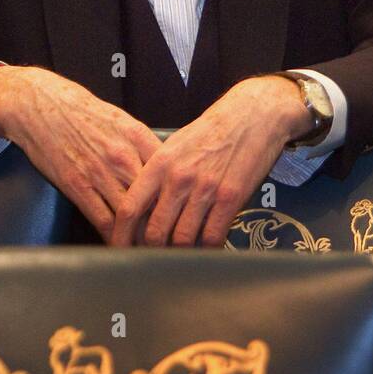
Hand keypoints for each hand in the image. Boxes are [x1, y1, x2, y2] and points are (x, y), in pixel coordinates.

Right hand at [0, 65, 162, 240]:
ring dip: (141, 235)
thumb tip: (163, 167)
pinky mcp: (77, 185)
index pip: (169, 174)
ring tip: (149, 247)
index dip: (178, 197)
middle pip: (154, 197)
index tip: (182, 212)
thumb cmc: (81, 111)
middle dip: (164, 221)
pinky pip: (103, 220)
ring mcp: (100, 172)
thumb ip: (143, 144)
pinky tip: (120, 244)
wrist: (40, 105)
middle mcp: (123, 156)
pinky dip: (114, 237)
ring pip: (131, 214)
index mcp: (138, 136)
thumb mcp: (121, 120)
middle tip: (171, 237)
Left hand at [110, 75, 312, 247]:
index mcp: (160, 163)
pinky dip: (207, 249)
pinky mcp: (230, 198)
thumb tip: (145, 208)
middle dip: (152, 250)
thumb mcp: (176, 145)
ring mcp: (205, 189)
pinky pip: (212, 237)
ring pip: (182, 239)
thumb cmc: (212, 130)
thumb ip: (159, 175)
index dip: (121, 235)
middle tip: (153, 258)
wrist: (252, 115)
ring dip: (180, 253)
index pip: (130, 207)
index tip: (120, 248)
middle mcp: (179, 178)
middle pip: (155, 231)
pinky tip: (206, 248)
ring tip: (180, 256)